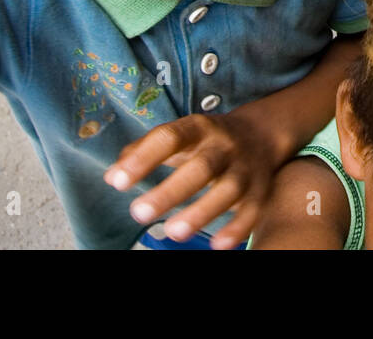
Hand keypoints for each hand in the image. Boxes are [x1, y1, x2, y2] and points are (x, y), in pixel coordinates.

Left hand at [104, 104, 286, 249]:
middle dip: (171, 191)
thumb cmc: (204, 140)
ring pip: (229, 189)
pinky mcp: (260, 189)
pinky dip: (238, 228)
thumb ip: (143, 152)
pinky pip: (253, 209)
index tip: (119, 181)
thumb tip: (112, 176)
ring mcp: (244, 167)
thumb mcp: (177, 135)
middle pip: (201, 167)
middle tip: (140, 213)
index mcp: (198, 128)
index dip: (144, 158)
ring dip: (202, 212)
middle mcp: (223, 146)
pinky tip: (219, 245)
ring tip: (173, 232)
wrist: (260, 133)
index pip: (170, 137)